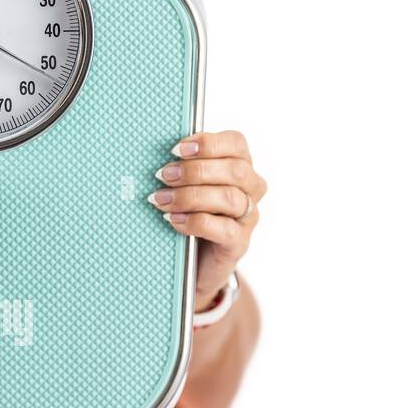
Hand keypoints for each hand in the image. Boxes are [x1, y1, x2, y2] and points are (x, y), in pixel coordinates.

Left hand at [148, 130, 266, 308]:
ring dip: (191, 196)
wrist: (193, 265)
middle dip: (196, 170)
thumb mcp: (186, 188)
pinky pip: (224, 229)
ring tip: (161, 200)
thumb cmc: (188, 216)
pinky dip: (195, 222)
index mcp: (239, 166)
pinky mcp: (239, 244)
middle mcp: (249, 189)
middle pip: (235, 170)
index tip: (176, 148)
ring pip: (230, 198)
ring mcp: (247, 218)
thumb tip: (157, 158)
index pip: (236, 143)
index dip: (208, 142)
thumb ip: (181, 170)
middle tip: (164, 175)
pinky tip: (174, 220)